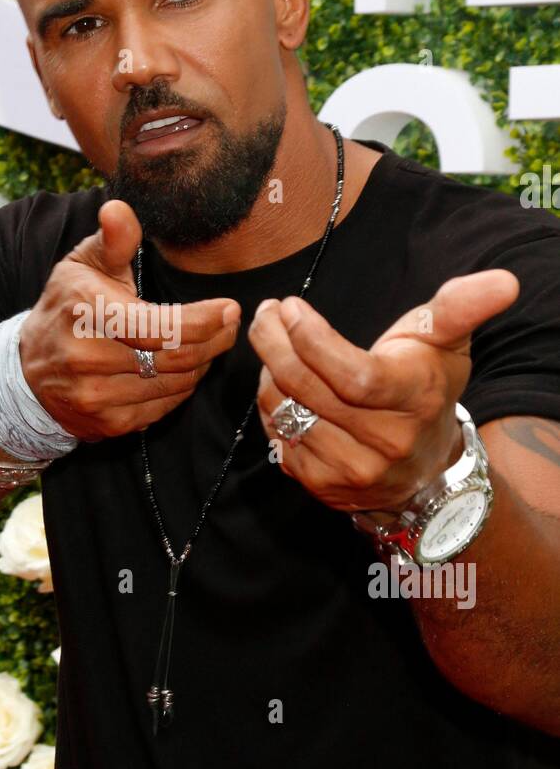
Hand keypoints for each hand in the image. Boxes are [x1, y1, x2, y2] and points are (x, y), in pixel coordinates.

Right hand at [19, 199, 240, 441]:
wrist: (27, 373)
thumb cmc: (66, 309)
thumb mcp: (83, 266)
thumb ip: (112, 240)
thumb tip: (118, 208)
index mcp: (85, 311)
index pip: (161, 326)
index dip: (204, 321)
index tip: (229, 308)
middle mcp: (87, 358)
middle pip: (176, 356)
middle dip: (213, 340)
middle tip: (228, 324)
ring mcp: (96, 396)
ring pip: (175, 383)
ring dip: (201, 363)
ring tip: (208, 343)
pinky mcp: (108, 424)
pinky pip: (164, 406)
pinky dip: (181, 387)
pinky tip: (182, 368)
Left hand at [247, 269, 519, 512]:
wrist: (424, 465)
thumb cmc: (427, 386)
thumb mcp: (446, 342)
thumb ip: (460, 308)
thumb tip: (502, 282)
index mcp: (415, 400)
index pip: (354, 376)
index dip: (312, 341)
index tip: (291, 308)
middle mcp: (385, 442)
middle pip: (309, 389)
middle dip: (275, 343)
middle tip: (266, 313)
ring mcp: (352, 469)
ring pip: (287, 411)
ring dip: (269, 370)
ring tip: (272, 341)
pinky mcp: (322, 485)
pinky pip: (278, 437)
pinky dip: (271, 404)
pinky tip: (280, 383)